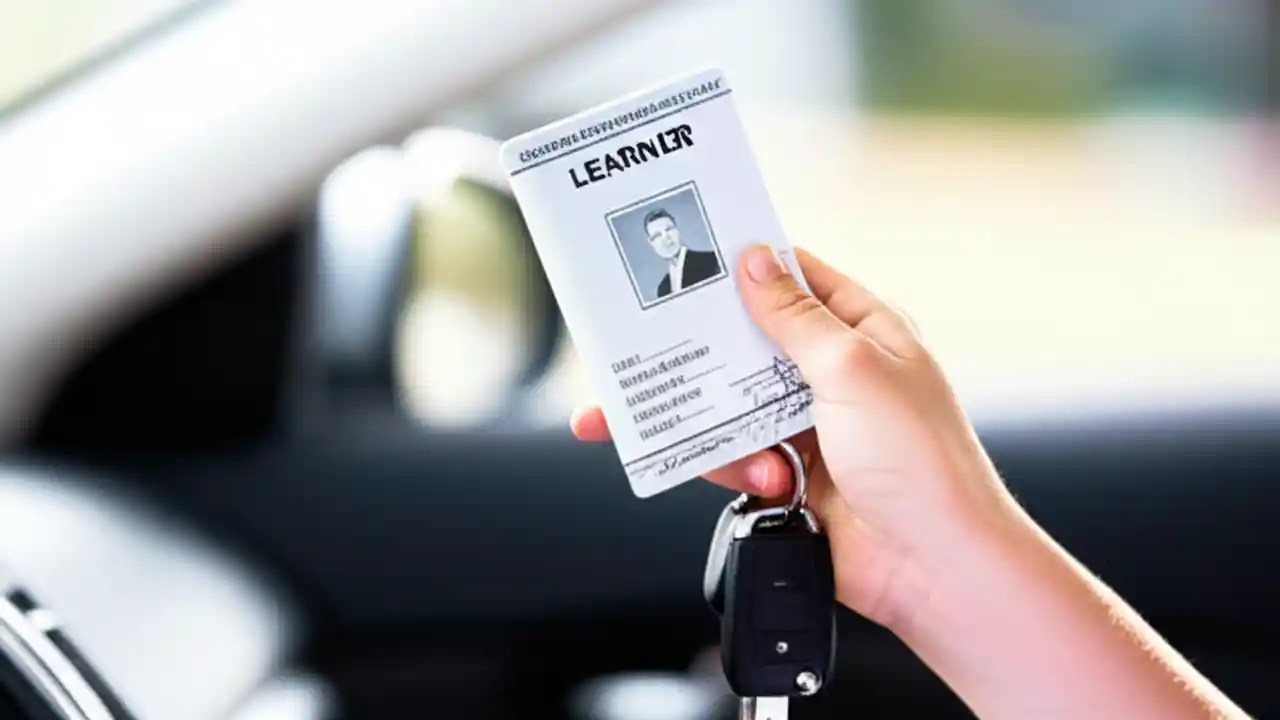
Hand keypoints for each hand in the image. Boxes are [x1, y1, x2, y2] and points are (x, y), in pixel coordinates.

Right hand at [572, 245, 1017, 629]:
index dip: (749, 266)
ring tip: (760, 456)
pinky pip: (735, 455)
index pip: (797, 279)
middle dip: (712, 355)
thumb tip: (754, 261)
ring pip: (733, 404)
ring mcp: (810, 425)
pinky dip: (740, 469)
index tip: (696, 261)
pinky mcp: (788, 472)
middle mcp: (834, 373)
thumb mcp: (852, 369)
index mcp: (863, 331)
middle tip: (669, 353)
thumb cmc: (921, 461)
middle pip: (750, 343)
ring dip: (730, 428)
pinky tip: (770, 483)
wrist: (931, 567)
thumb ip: (795, 317)